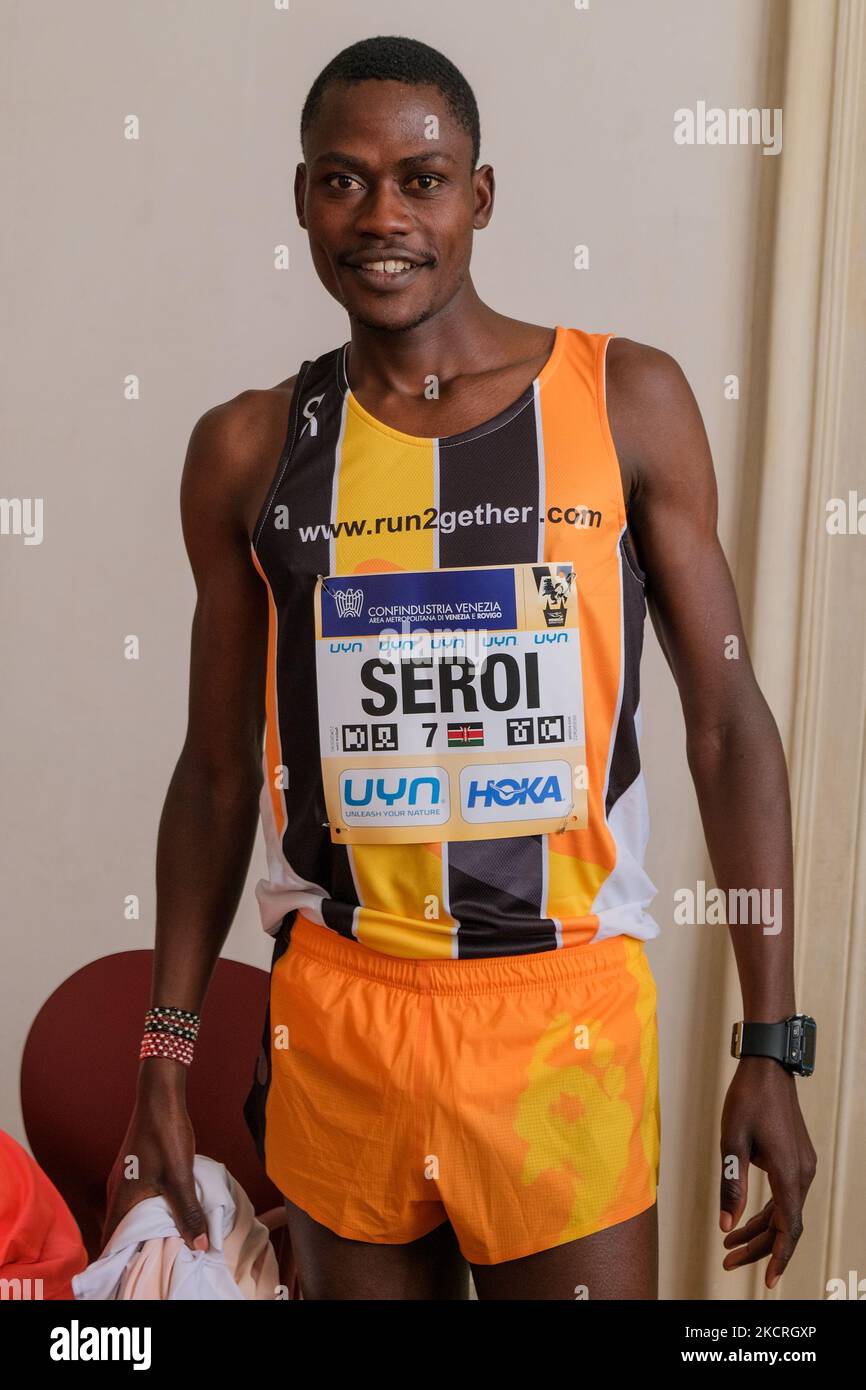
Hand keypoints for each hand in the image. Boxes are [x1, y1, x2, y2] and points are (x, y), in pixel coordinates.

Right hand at [102, 1073, 209, 1253]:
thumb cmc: (165, 1135)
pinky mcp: (133, 1170)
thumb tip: (198, 1246)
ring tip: (167, 1242)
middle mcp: (116, 1191)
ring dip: (146, 1228)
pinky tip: (169, 1213)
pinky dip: (149, 1211)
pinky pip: (137, 1200)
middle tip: (159, 1261)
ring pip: (131, 1214)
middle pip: (121, 1230)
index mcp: (120, 1198)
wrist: (160, 1096)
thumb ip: (188, 1213)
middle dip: (137, 1247)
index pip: (111, 1241)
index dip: (121, 1260)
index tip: (138, 1271)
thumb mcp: (180, 1177)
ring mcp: (124, 1179)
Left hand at [719, 1055, 816, 1288]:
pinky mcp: (796, 1158)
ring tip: (729, 1243)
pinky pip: (784, 1195)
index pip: (787, 1228)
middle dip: (757, 1246)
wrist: (768, 1067)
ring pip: (784, 1210)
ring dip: (759, 1229)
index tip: (767, 1280)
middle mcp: (802, 1174)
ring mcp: (802, 1166)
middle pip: (784, 1224)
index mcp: (789, 1173)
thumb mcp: (731, 1141)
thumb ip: (731, 1184)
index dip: (777, 1256)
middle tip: (727, 1259)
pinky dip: (766, 1210)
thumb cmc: (748, 1099)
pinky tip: (743, 1218)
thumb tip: (726, 1222)